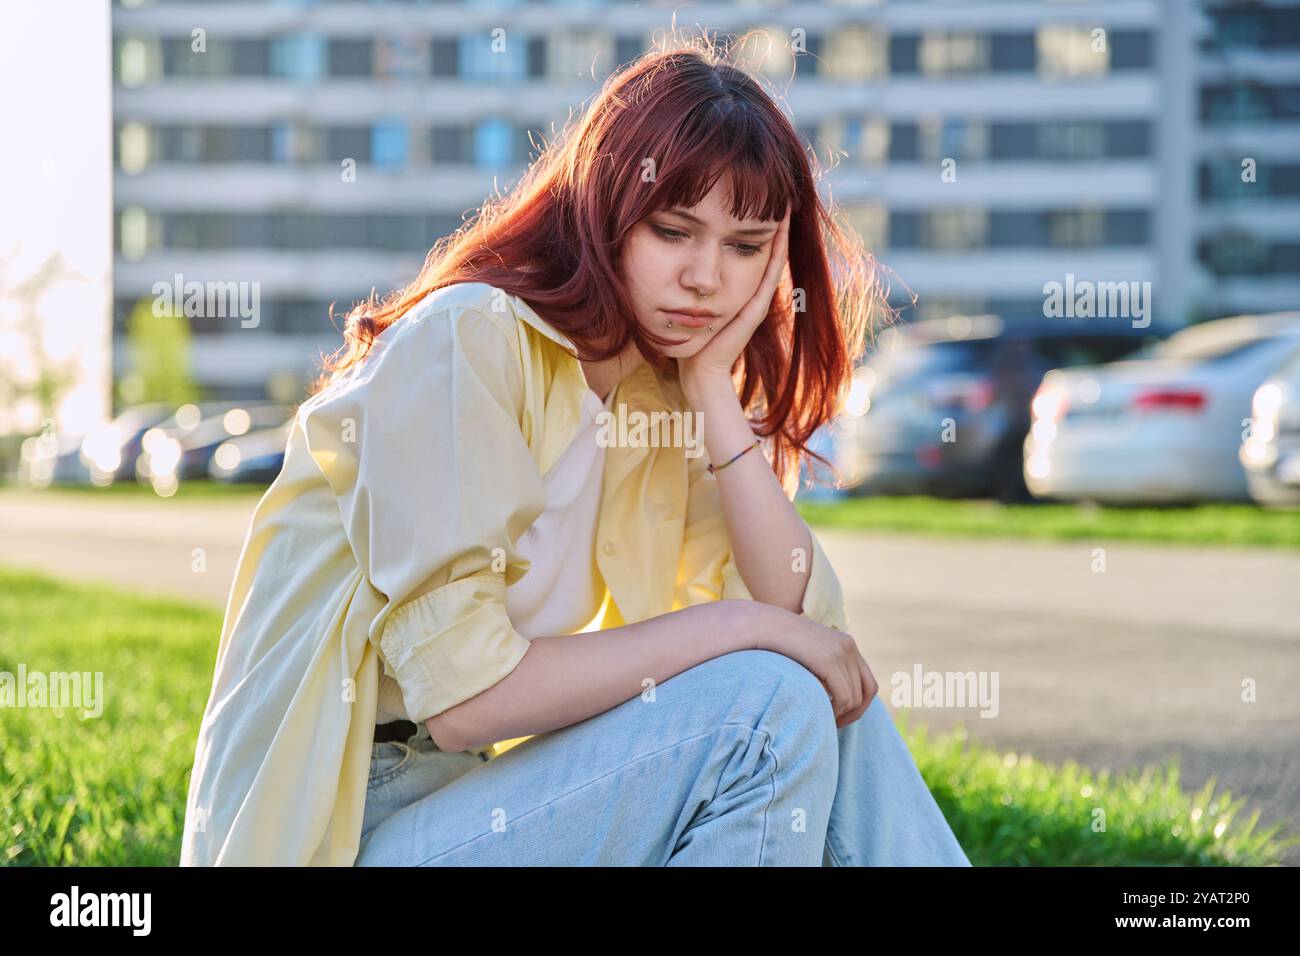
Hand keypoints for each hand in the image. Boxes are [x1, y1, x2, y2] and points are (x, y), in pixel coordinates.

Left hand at [677, 207, 791, 402]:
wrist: (699, 370)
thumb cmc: (689, 339)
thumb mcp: (689, 300)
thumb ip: (689, 280)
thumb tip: (677, 255)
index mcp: (736, 287)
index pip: (748, 248)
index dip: (755, 223)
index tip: (757, 195)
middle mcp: (751, 291)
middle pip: (766, 249)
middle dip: (772, 221)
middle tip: (781, 191)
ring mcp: (756, 299)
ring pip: (773, 257)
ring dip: (780, 230)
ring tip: (786, 202)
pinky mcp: (756, 307)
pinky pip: (770, 272)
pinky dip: (776, 249)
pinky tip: (780, 228)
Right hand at [744, 601, 877, 728]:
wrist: (761, 624)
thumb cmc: (777, 644)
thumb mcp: (806, 654)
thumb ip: (820, 668)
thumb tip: (827, 692)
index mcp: (846, 644)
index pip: (868, 683)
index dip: (859, 706)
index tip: (838, 717)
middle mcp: (848, 646)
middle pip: (867, 692)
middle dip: (853, 713)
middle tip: (833, 725)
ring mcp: (841, 651)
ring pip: (855, 698)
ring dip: (842, 715)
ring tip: (823, 721)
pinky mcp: (829, 660)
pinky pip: (844, 697)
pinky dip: (835, 712)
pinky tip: (820, 714)